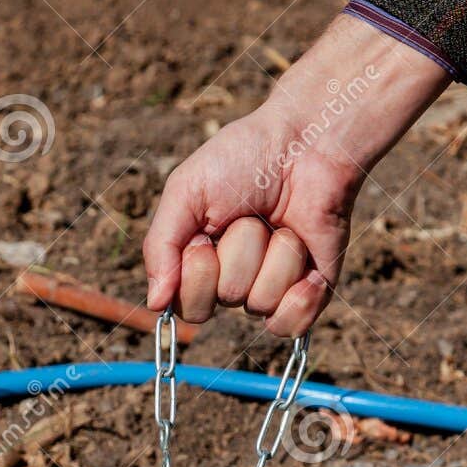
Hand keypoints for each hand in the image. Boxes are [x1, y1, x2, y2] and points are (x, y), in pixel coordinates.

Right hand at [143, 15, 450, 336]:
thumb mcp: (185, 192)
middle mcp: (235, 280)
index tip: (206, 234)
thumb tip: (155, 305)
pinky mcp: (312, 290)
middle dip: (239, 252)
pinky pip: (293, 325)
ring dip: (274, 255)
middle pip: (225, 299)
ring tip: (281, 222)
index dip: (197, 271)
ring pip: (261, 303)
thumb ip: (160, 247)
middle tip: (250, 216)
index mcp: (200, 262)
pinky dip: (300, 299)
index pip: (187, 304)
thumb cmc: (244, 158)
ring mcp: (274, 286)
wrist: (308, 141)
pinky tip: (308, 268)